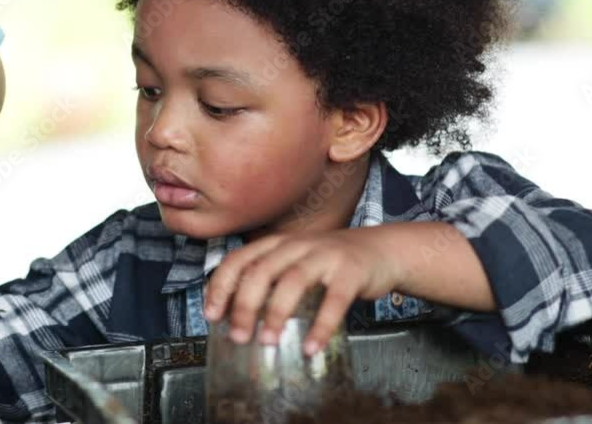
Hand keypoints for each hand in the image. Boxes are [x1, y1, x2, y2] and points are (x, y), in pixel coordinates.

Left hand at [202, 228, 403, 355]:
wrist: (380, 250)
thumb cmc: (329, 264)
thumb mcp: (294, 263)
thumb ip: (269, 281)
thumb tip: (234, 317)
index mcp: (277, 244)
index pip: (238, 259)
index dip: (221, 286)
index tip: (211, 315)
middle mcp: (297, 245)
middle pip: (261, 271)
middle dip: (244, 305)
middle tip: (237, 336)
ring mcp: (325, 255)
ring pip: (293, 280)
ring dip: (276, 313)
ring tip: (267, 341)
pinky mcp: (351, 272)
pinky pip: (334, 300)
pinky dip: (321, 326)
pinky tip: (310, 348)